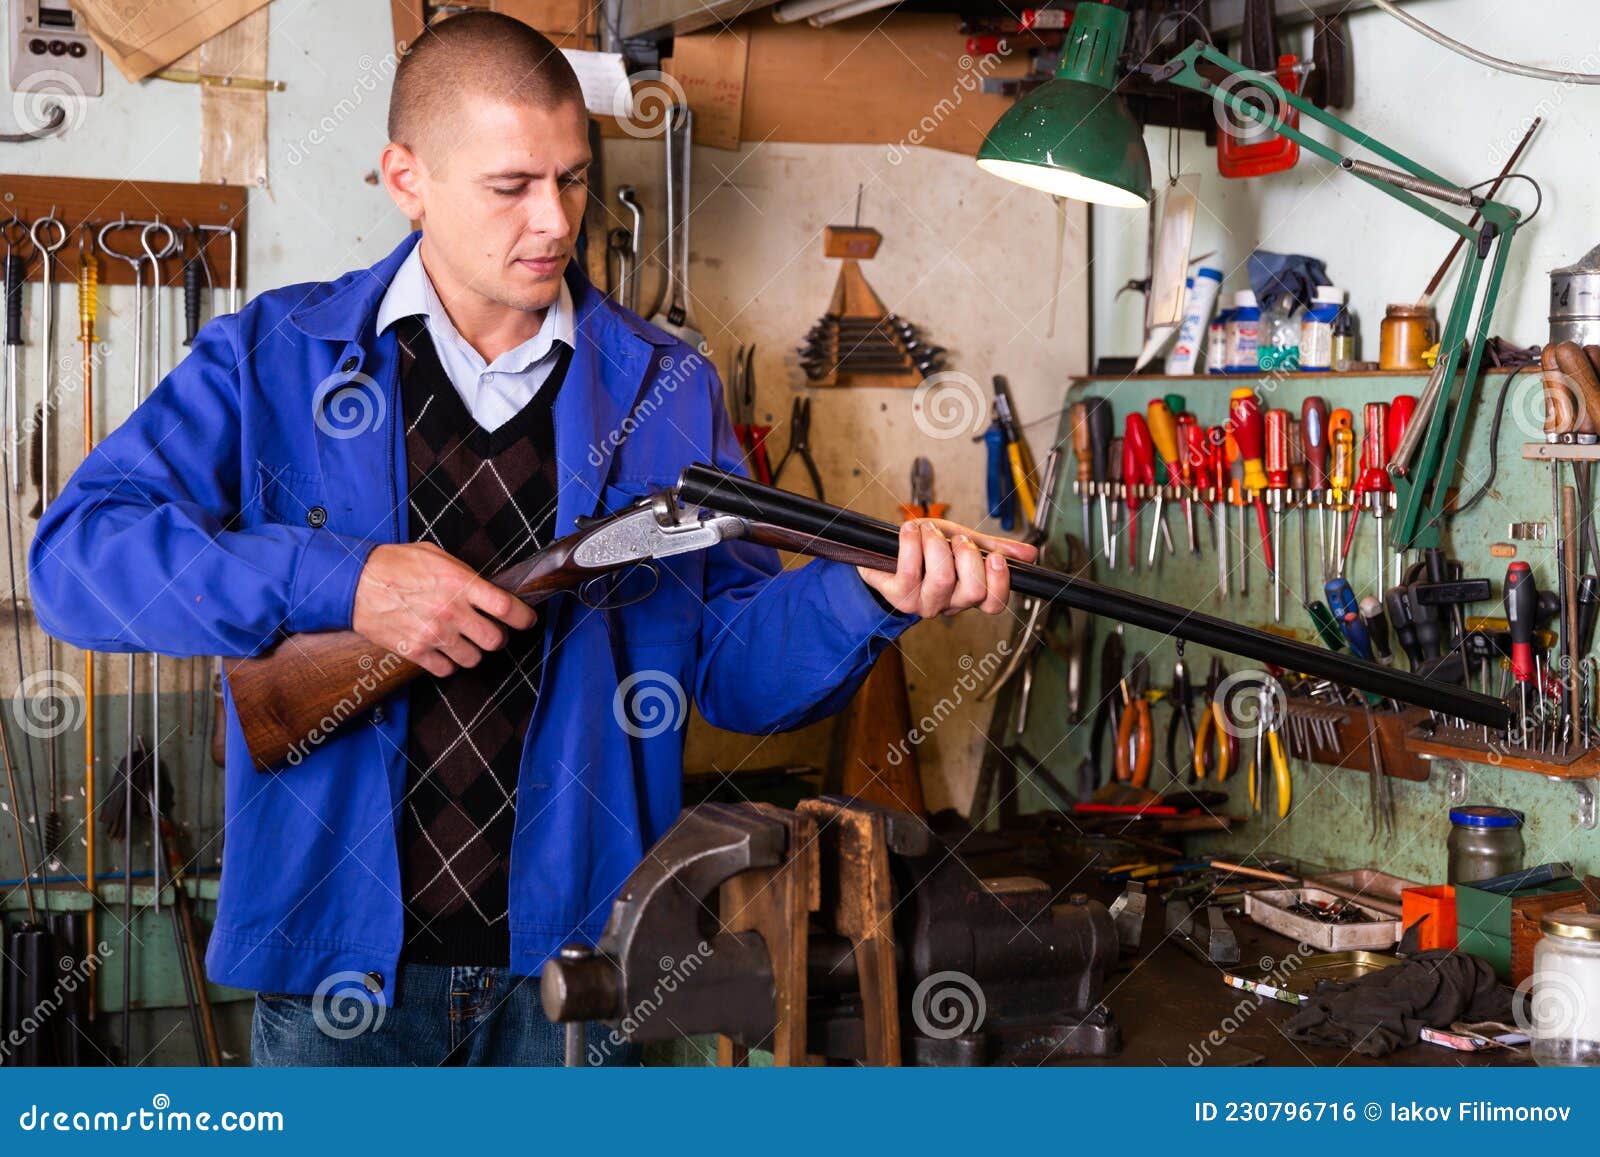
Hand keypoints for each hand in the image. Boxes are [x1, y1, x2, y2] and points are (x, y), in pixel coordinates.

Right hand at [351, 542, 535, 677]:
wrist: (354, 582)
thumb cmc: (394, 564)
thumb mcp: (435, 556)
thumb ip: (464, 574)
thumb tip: (487, 588)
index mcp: (460, 584)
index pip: (506, 608)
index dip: (524, 617)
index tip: (526, 619)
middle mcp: (451, 612)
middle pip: (495, 640)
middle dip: (496, 636)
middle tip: (488, 629)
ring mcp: (434, 635)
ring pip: (473, 659)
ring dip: (472, 651)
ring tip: (461, 639)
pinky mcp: (415, 651)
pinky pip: (446, 670)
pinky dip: (448, 663)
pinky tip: (441, 650)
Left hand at [857, 519, 1037, 617]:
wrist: (884, 551)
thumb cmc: (926, 548)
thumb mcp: (962, 543)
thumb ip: (994, 547)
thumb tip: (1030, 554)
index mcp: (968, 594)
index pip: (994, 603)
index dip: (999, 581)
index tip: (993, 555)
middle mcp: (947, 604)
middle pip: (973, 590)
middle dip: (967, 554)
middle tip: (955, 539)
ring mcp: (922, 603)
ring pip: (942, 579)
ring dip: (937, 545)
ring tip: (928, 532)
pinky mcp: (897, 595)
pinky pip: (910, 570)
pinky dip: (912, 542)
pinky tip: (910, 530)